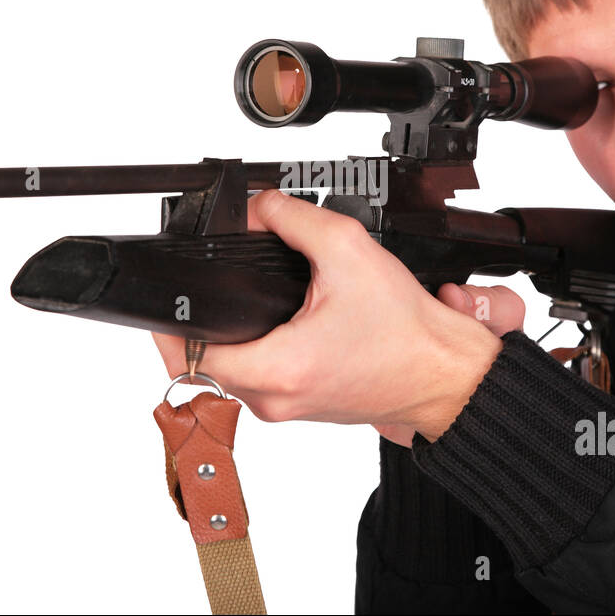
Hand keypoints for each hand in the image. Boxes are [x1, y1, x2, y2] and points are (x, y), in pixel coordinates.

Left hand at [150, 190, 502, 443]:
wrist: (446, 375)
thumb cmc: (410, 335)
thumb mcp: (349, 253)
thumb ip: (294, 219)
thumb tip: (261, 207)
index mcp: (278, 370)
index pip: (187, 354)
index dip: (170, 323)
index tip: (168, 301)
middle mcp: (274, 399)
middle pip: (201, 363)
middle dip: (198, 324)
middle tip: (204, 291)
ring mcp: (286, 408)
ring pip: (229, 373)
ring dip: (228, 337)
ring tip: (244, 301)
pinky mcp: (300, 405)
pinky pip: (259, 378)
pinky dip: (256, 349)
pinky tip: (275, 321)